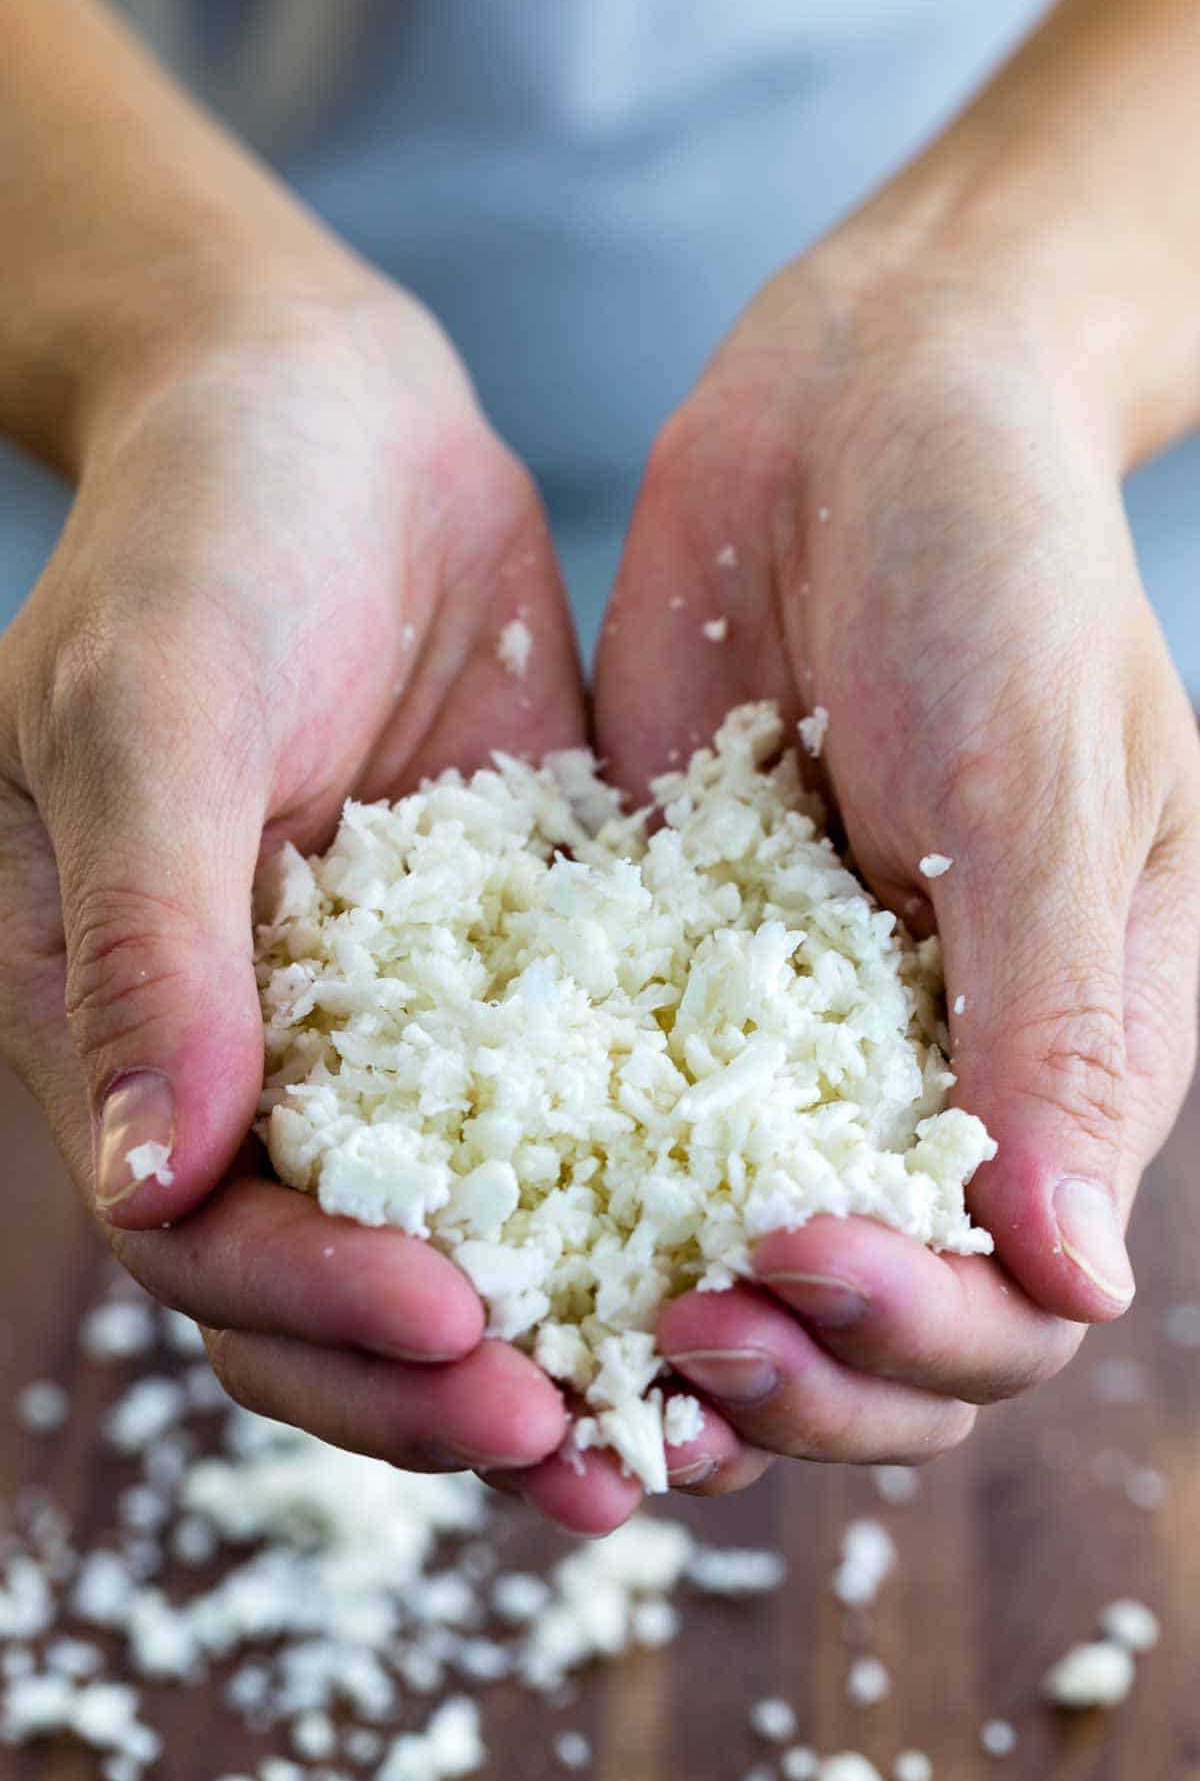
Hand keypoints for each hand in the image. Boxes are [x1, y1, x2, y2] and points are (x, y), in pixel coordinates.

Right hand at [0, 276, 608, 1508]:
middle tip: (578, 1437)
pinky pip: (558, 1115)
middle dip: (437, 1375)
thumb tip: (151, 1176)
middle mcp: (247, 1056)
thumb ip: (143, 938)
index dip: (314, 1306)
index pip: (197, 1236)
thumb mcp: (155, 709)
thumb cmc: (202, 533)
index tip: (454, 1329)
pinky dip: (623, 1202)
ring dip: (543, 1335)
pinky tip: (723, 1256)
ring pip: (450, 1232)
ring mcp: (381, 1025)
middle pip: (322, 1285)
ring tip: (662, 1422)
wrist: (326, 417)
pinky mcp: (502, 972)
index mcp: (119, 1025)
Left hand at [581, 223, 1199, 1503]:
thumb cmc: (1002, 572)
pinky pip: (616, 1123)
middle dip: (782, 1369)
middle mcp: (923, 1079)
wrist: (867, 411)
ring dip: (658, 1329)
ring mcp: (785, 1041)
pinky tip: (477, 1230)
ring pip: (731, 1259)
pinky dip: (562, 1199)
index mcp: (1059, 1061)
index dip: (906, 1334)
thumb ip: (1052, 1026)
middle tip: (663, 1341)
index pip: (1009, 1298)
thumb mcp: (1048, 788)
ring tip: (564, 1350)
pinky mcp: (667, 974)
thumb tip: (1071, 1281)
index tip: (783, 1263)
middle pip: (869, 1325)